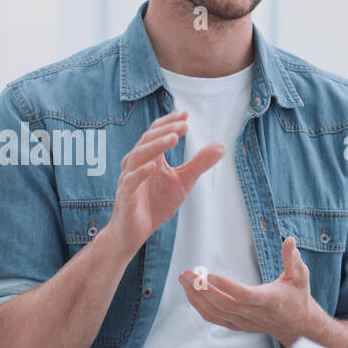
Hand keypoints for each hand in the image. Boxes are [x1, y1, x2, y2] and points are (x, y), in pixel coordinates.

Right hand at [100, 110, 224, 256]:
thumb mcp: (183, 181)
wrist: (133, 233)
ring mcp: (129, 179)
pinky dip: (141, 172)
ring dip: (156, 146)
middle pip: (147, 140)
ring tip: (173, 138)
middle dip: (165, 130)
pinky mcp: (125, 197)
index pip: (156, 133)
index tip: (186, 114)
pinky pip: (131, 181)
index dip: (169, 122)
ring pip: (138, 156)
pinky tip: (154, 165)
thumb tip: (221, 145)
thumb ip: (199, 163)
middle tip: (184, 124)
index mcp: (149, 157)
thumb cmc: (155, 204)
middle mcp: (136, 164)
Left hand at [177, 236, 319, 347]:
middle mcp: (254, 314)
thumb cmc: (297, 297)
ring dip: (196, 296)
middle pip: (223, 304)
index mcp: (268, 301)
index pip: (245, 295)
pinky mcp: (236, 325)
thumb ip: (293, 259)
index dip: (226, 286)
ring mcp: (243, 321)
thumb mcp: (300, 276)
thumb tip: (289, 239)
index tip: (209, 274)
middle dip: (202, 289)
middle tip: (187, 274)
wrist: (297, 326)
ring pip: (215, 312)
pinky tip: (190, 292)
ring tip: (184, 280)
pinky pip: (214, 318)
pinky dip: (199, 306)